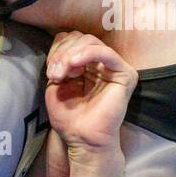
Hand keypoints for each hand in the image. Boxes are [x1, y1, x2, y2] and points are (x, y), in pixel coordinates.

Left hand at [43, 32, 136, 155]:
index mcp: (86, 64)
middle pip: (80, 38)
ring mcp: (114, 68)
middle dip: (62, 53)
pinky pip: (106, 53)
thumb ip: (60, 62)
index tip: (50, 73)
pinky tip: (75, 64)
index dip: (58, 50)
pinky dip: (87, 54)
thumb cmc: (70, 117)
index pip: (72, 40)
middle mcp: (101, 63)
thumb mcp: (56, 84)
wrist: (82, 139)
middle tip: (54, 74)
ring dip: (70, 55)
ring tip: (62, 74)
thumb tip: (66, 50)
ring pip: (91, 42)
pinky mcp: (125, 74)